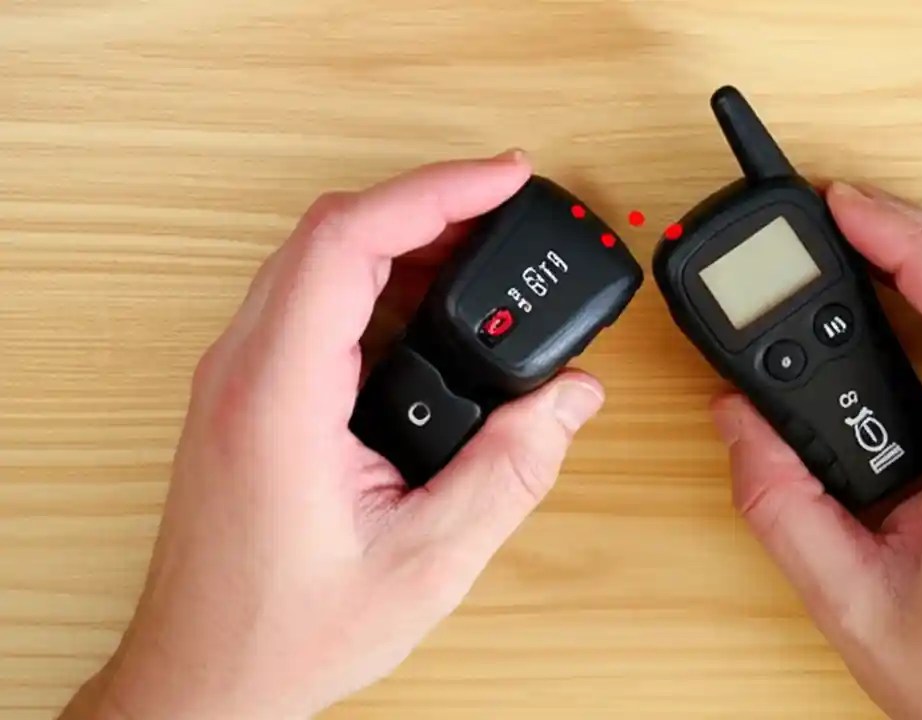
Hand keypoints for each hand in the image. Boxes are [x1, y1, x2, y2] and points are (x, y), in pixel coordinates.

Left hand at [61, 152, 605, 719]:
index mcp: (278, 396)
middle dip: (431, 203)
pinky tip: (433, 305)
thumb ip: (510, 473)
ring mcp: (239, 376)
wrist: (206, 675)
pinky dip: (380, 277)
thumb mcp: (425, 562)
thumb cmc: (285, 631)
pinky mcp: (250, 391)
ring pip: (321, 258)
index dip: (434, 192)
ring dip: (405, 238)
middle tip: (509, 208)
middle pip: (334, 231)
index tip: (503, 178)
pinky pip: (313, 297)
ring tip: (485, 253)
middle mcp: (243, 369)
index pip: (347, 241)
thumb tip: (569, 399)